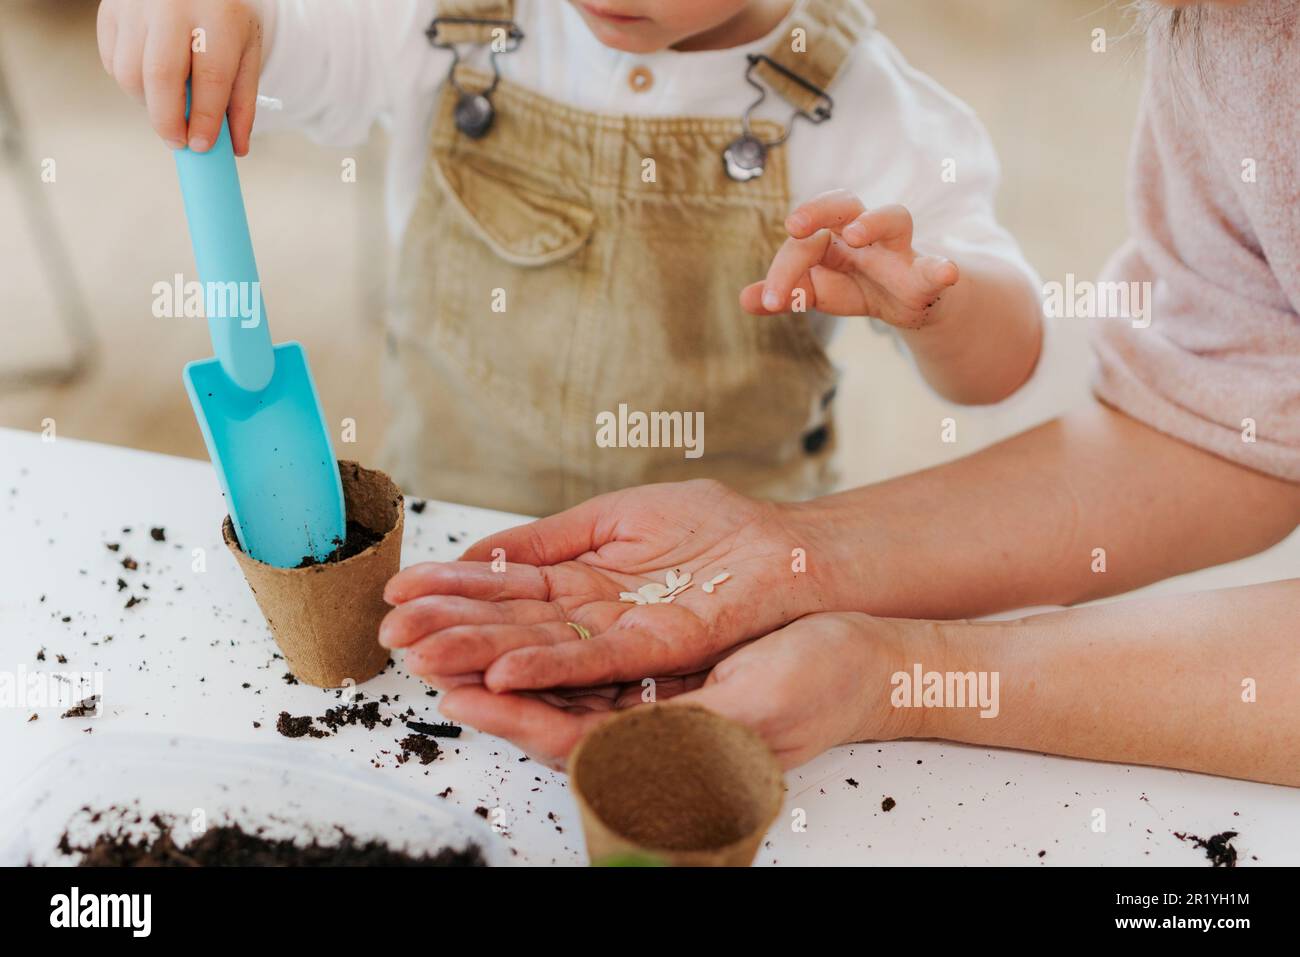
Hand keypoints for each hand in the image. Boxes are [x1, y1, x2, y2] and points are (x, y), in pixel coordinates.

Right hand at [97, 0, 263, 153]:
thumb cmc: (222, 11)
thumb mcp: (246, 47)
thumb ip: (242, 98)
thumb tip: (236, 148)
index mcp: (217, 15)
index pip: (210, 78)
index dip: (204, 119)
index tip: (201, 146)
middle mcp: (173, 6)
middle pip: (161, 76)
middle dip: (168, 121)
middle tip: (177, 142)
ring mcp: (136, 4)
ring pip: (129, 72)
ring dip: (147, 103)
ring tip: (167, 107)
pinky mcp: (111, 7)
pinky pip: (112, 60)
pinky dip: (130, 82)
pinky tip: (150, 81)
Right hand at [380, 479, 847, 693]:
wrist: (782, 546)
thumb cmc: (712, 526)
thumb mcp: (615, 518)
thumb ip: (550, 538)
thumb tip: (481, 551)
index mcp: (580, 583)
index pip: (504, 590)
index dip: (451, 591)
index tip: (397, 591)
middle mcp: (592, 619)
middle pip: (509, 625)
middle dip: (448, 628)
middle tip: (389, 633)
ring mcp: (622, 638)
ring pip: (539, 649)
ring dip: (480, 654)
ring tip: (422, 655)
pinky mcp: (659, 649)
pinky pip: (594, 662)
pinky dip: (546, 666)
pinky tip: (498, 669)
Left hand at [437, 613, 931, 769]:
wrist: (859, 664)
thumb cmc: (817, 687)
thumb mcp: (750, 714)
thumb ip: (680, 743)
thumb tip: (605, 762)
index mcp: (662, 759)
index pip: (568, 743)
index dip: (514, 717)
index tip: (464, 691)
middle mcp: (643, 734)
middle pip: (545, 710)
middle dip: (484, 679)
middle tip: (426, 650)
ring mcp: (647, 702)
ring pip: (557, 679)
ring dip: (501, 651)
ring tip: (449, 625)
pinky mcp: (653, 671)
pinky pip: (584, 656)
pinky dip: (544, 634)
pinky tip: (515, 608)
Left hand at [740, 190, 958, 329]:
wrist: (915, 303)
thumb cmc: (862, 286)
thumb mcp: (820, 292)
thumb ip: (787, 293)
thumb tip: (744, 300)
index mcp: (834, 235)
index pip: (804, 240)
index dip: (783, 268)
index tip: (770, 302)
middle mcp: (866, 232)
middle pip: (844, 203)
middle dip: (819, 209)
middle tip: (793, 226)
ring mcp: (900, 249)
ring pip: (894, 218)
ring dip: (873, 222)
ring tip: (854, 235)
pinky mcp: (929, 274)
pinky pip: (936, 265)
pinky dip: (941, 268)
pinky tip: (945, 273)